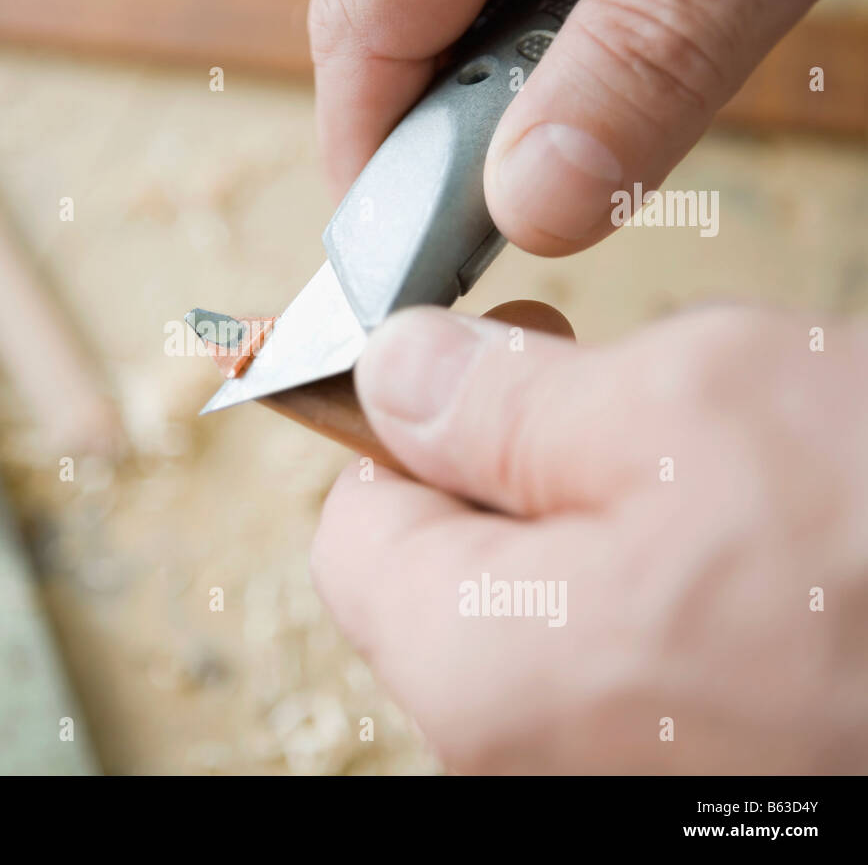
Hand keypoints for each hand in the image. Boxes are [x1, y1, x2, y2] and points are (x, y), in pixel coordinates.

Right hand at [309, 0, 867, 254]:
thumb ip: (659, 45)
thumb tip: (536, 201)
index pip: (365, 8)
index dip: (365, 147)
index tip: (399, 253)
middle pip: (394, 0)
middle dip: (426, 126)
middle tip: (477, 228)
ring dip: (491, 86)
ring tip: (550, 156)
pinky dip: (550, 31)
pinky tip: (596, 69)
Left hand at [310, 304, 867, 771]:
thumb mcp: (684, 409)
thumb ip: (501, 399)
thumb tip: (396, 373)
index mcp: (484, 669)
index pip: (357, 533)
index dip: (408, 427)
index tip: (492, 363)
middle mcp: (527, 758)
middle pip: (455, 578)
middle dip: (530, 474)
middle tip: (648, 413)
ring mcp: (618, 780)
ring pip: (557, 616)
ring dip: (622, 526)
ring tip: (744, 490)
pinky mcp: (706, 778)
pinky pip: (643, 663)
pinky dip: (682, 591)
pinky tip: (784, 557)